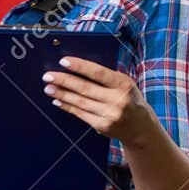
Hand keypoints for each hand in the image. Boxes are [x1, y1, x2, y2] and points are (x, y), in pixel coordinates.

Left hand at [41, 57, 156, 145]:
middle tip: (47, 76)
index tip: (63, 61)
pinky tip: (57, 101)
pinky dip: (67, 106)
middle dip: (64, 81)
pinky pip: (80, 114)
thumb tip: (76, 69)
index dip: (80, 66)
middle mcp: (118, 99)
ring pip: (80, 102)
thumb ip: (106, 78)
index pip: (98, 73)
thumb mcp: (125, 84)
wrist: (141, 128)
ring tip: (48, 88)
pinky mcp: (102, 126)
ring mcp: (110, 114)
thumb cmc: (129, 99)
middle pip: (85, 88)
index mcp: (124, 84)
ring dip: (62, 94)